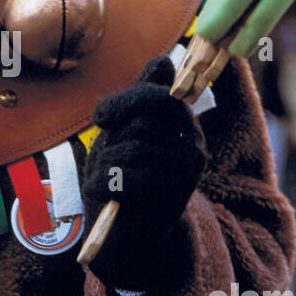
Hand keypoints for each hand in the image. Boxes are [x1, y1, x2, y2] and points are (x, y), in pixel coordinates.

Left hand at [82, 56, 206, 288]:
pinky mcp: (174, 197)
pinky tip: (101, 192)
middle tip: (102, 148)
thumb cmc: (124, 176)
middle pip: (148, 115)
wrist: (128, 233)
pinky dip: (102, 183)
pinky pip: (128, 176)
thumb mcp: (127, 133)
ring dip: (105, 162)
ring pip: (133, 146)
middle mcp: (193, 143)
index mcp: (183, 124)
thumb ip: (139, 99)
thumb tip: (164, 61)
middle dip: (115, 130)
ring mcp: (187, 171)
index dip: (129, 97)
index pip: (164, 90)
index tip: (101, 118)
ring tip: (105, 178)